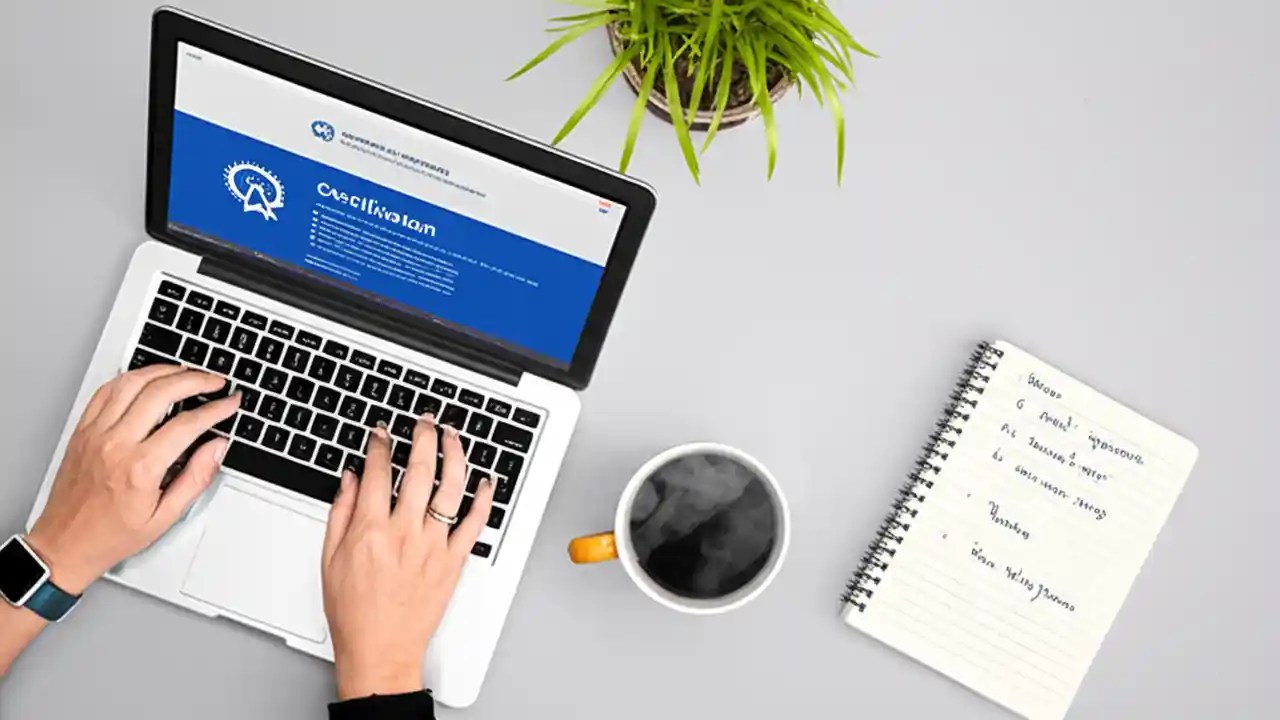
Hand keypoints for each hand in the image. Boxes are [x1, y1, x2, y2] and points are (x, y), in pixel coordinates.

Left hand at [26, 366, 238, 594]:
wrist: (65, 545)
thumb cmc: (111, 536)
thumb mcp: (165, 517)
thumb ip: (196, 478)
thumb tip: (217, 447)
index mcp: (140, 468)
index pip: (187, 424)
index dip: (216, 409)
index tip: (230, 403)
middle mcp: (115, 445)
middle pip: (161, 392)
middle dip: (195, 380)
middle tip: (214, 381)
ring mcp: (95, 434)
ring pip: (131, 383)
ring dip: (163, 371)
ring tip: (185, 372)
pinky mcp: (82, 431)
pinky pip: (105, 391)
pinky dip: (130, 378)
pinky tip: (147, 379)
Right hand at [322, 418, 493, 700]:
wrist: (380, 649)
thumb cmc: (354, 611)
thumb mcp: (330, 558)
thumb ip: (341, 512)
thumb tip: (351, 477)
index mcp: (370, 530)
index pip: (380, 472)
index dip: (381, 445)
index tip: (383, 433)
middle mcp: (405, 533)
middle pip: (420, 470)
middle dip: (423, 437)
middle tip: (425, 422)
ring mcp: (433, 546)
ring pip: (451, 489)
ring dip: (455, 455)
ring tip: (453, 436)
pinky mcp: (453, 561)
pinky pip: (474, 523)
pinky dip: (483, 499)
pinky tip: (486, 480)